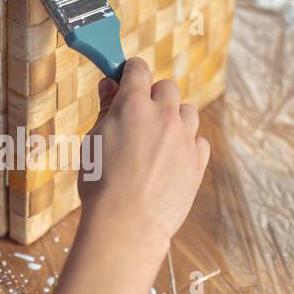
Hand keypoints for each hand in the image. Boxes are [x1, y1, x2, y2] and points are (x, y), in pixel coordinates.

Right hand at [78, 58, 210, 252]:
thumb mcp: (94, 141)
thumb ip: (106, 109)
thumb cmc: (101, 184)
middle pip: (167, 87)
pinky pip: (199, 141)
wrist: (127, 224)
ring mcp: (185, 139)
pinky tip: (170, 160)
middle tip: (139, 118)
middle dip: (154, 96)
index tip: (125, 80)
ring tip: (157, 141)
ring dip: (174, 118)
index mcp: (133, 105)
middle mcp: (164, 116)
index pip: (137, 69)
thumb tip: (110, 85)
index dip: (130, 72)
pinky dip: (188, 145)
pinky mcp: (198, 162)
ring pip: (188, 112)